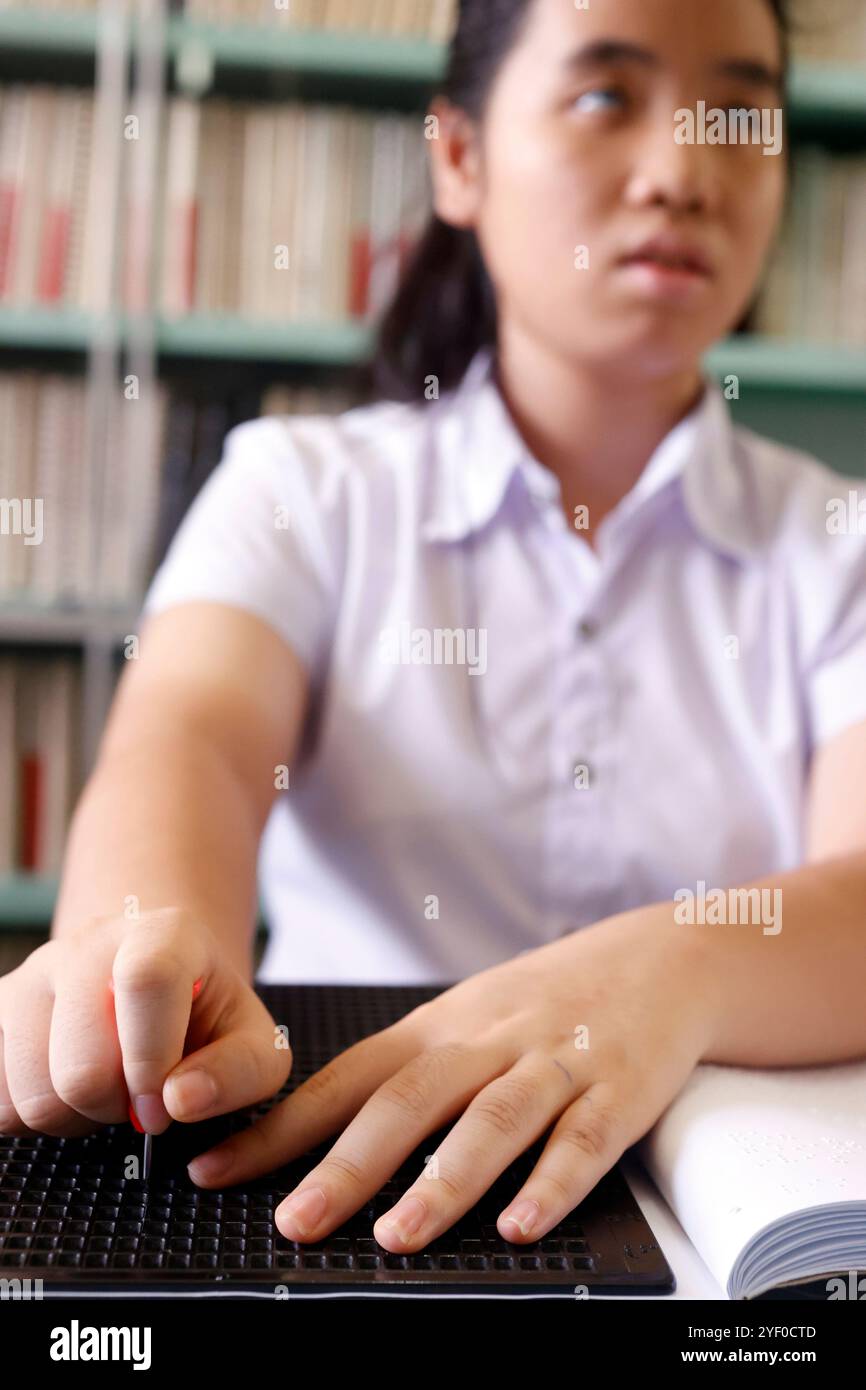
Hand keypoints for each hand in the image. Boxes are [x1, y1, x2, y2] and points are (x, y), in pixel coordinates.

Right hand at [0, 907, 290, 1136]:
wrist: (153, 982)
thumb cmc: (205, 1015)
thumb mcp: (254, 1040)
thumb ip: (239, 1071)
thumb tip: (179, 1101)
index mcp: (163, 934)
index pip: (146, 982)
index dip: (153, 1060)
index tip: (163, 1103)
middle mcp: (88, 943)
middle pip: (79, 1063)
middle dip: (113, 1107)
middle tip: (137, 1098)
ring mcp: (32, 974)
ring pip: (31, 1090)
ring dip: (73, 1116)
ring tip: (105, 1091)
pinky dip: (31, 1118)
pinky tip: (65, 1091)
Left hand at [187, 911, 715, 1251]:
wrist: (660, 958)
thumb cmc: (548, 1000)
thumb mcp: (470, 1017)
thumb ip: (408, 1069)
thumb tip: (319, 1132)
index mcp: (442, 1026)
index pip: (350, 1077)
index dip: (283, 1126)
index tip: (218, 1168)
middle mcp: (490, 1040)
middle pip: (410, 1098)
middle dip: (348, 1164)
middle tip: (297, 1221)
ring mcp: (555, 1062)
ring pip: (493, 1118)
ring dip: (443, 1179)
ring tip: (397, 1235)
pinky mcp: (618, 1089)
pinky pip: (583, 1139)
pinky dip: (552, 1182)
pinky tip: (521, 1224)